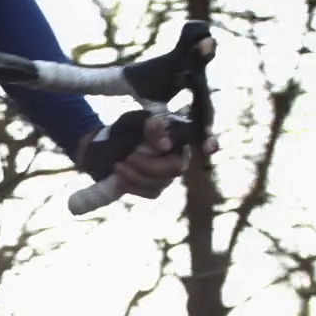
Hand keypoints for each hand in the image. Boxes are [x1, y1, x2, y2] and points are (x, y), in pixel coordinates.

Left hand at [76, 111, 217, 198]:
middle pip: (175, 168)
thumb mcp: (134, 122)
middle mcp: (179, 154)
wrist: (105, 148)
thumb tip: (165, 145)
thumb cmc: (125, 130)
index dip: (210, 141)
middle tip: (128, 158)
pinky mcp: (156, 187)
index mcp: (178, 133)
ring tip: (118, 165)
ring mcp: (168, 173)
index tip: (209, 148)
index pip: (204, 136)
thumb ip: (150, 127)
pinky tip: (120, 177)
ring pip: (161, 183)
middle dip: (149, 167)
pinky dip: (133, 186)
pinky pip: (151, 193)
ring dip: (136, 176)